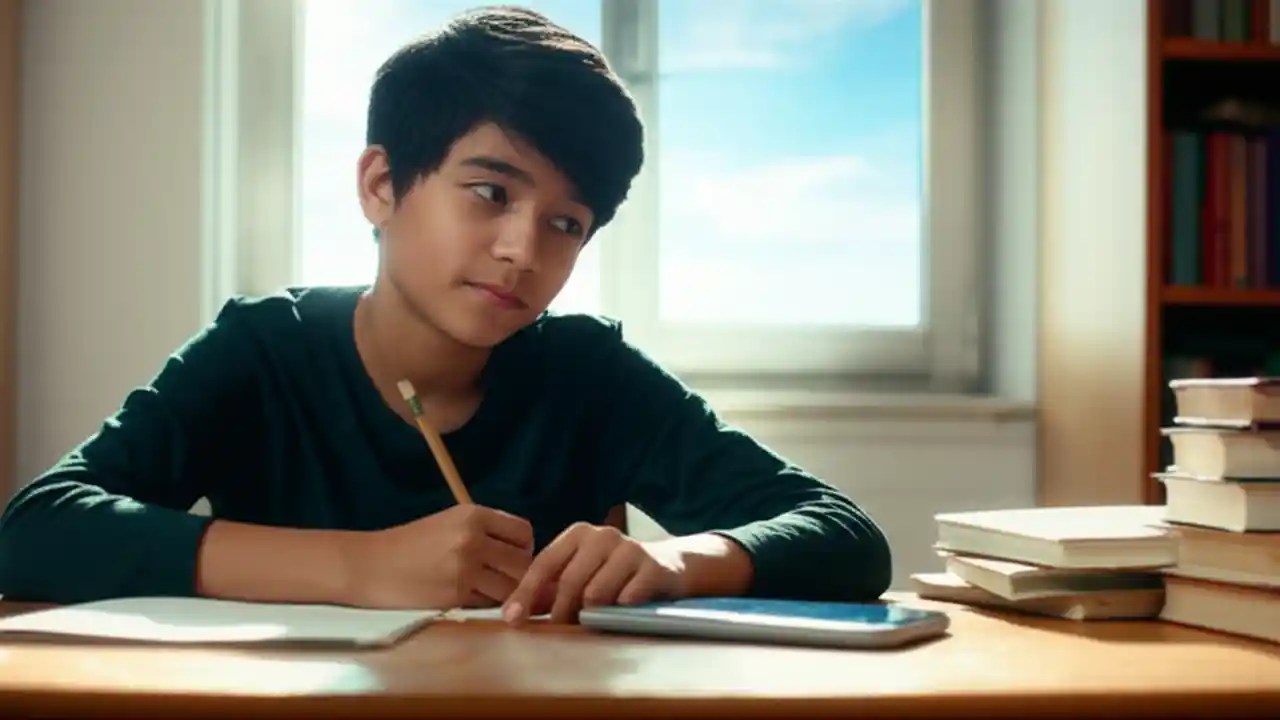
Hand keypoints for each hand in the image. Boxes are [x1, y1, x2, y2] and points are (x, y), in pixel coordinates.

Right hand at [346, 504, 533, 609]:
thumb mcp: (449, 523)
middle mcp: (473, 537)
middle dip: (520, 576)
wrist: (368, 564)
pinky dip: (488, 606)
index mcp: (473, 515)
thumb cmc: (408, 546)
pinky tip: (471, 601)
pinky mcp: (455, 593)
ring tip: (489, 594)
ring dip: (507, 595)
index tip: (510, 559)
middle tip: (503, 583)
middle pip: (523, 562)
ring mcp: (464, 565)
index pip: (523, 532)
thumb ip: (484, 532)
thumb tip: (524, 551)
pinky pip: (490, 603)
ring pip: (511, 586)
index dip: (524, 548)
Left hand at [500, 522, 686, 624]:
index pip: (544, 563)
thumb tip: (512, 614)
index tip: (511, 619)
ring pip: (596, 593)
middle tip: (559, 629)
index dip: (525, 593)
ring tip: (597, 618)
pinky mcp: (653, 568)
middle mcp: (603, 535)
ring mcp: (630, 549)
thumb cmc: (614, 573)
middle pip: (569, 581)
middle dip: (560, 612)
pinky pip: (625, 599)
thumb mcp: (581, 574)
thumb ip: (548, 592)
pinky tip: (624, 609)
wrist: (668, 566)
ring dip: (592, 614)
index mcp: (579, 534)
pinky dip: (619, 611)